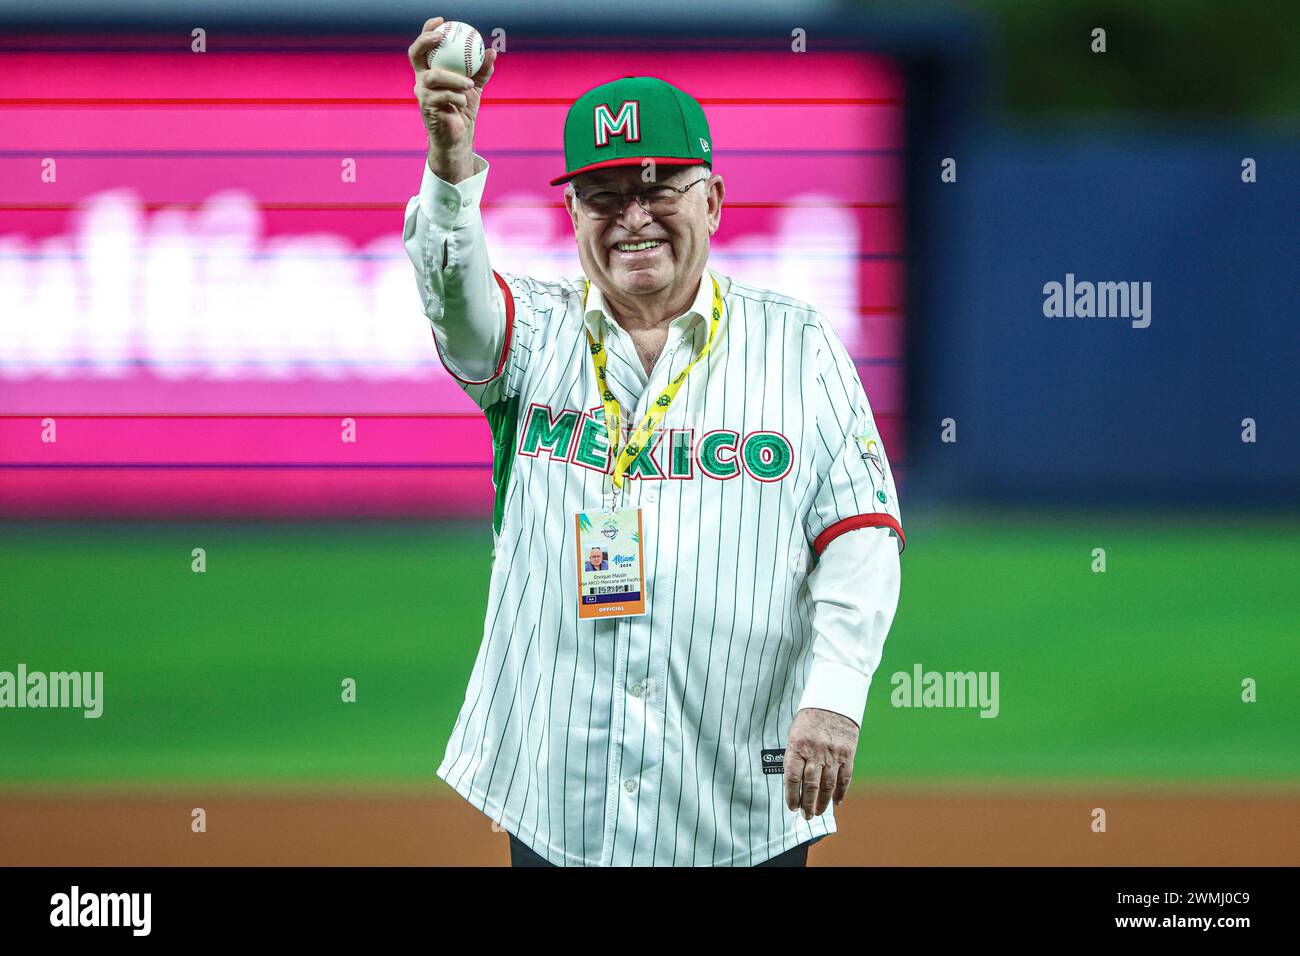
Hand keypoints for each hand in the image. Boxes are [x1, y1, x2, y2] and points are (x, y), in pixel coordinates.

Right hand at [408, 17, 497, 180]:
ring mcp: (422, 94)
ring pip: (434, 76)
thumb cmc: (464, 110)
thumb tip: (491, 51)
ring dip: (454, 78)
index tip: (442, 21)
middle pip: (415, 54)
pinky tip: (464, 100)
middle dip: (425, 41)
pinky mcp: (426, 108)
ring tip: (469, 83)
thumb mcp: (474, 87)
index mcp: (430, 71)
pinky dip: (457, 97)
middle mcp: (422, 80)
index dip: (428, 31)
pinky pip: (443, 96)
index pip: (424, 47)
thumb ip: (482, 70)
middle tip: (442, 37)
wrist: (459, 136)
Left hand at [784, 707, 858, 819]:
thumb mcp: (795, 734)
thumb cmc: (809, 719)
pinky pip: (845, 778)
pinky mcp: (848, 753)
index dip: (792, 795)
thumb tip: (794, 784)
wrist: (833, 700)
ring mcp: (833, 753)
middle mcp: (815, 751)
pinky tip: (836, 802)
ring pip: (828, 786)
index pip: (792, 777)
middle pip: (810, 785)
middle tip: (806, 816)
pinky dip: (840, 792)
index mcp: (798, 745)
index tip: (792, 807)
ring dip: (823, 803)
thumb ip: (794, 757)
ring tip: (818, 813)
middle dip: (807, 804)